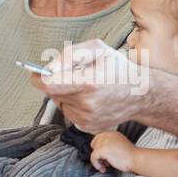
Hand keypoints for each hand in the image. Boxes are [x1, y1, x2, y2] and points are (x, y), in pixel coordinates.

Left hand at [27, 39, 148, 132]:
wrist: (141, 95)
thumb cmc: (119, 68)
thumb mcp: (97, 49)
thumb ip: (70, 54)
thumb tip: (48, 68)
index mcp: (89, 82)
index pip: (49, 84)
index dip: (39, 77)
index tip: (36, 72)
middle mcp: (87, 104)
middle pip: (52, 93)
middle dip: (56, 81)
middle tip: (71, 74)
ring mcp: (88, 119)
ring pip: (60, 103)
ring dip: (65, 93)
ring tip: (86, 87)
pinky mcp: (88, 127)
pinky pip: (69, 113)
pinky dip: (73, 104)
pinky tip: (90, 99)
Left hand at [89, 130, 135, 172]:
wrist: (136, 159)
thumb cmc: (130, 156)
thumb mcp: (119, 146)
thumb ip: (110, 146)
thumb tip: (99, 153)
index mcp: (113, 134)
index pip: (98, 138)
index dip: (99, 148)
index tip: (103, 158)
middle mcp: (108, 135)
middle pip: (94, 144)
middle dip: (98, 154)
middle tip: (105, 163)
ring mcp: (105, 141)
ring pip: (94, 151)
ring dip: (98, 161)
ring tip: (105, 167)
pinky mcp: (102, 149)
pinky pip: (93, 157)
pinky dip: (96, 164)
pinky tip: (103, 169)